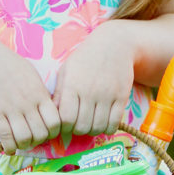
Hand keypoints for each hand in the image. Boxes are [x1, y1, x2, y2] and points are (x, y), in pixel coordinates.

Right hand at [0, 31, 60, 153]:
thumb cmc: (8, 65)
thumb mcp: (31, 75)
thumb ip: (41, 93)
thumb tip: (49, 110)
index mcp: (39, 93)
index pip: (55, 122)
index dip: (52, 132)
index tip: (44, 131)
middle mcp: (27, 103)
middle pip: (41, 134)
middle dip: (37, 141)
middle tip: (30, 138)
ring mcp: (10, 109)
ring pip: (24, 139)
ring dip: (23, 145)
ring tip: (19, 142)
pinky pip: (6, 138)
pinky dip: (9, 147)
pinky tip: (8, 146)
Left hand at [53, 20, 134, 137]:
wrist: (115, 44)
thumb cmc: (86, 58)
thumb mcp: (67, 70)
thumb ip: (59, 93)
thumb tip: (52, 114)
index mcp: (73, 85)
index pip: (66, 119)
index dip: (65, 126)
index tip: (67, 123)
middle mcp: (89, 91)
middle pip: (82, 127)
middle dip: (79, 130)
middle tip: (80, 124)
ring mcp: (107, 95)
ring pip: (98, 128)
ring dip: (93, 130)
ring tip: (91, 123)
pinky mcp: (121, 97)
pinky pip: (114, 124)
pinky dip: (108, 128)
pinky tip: (104, 122)